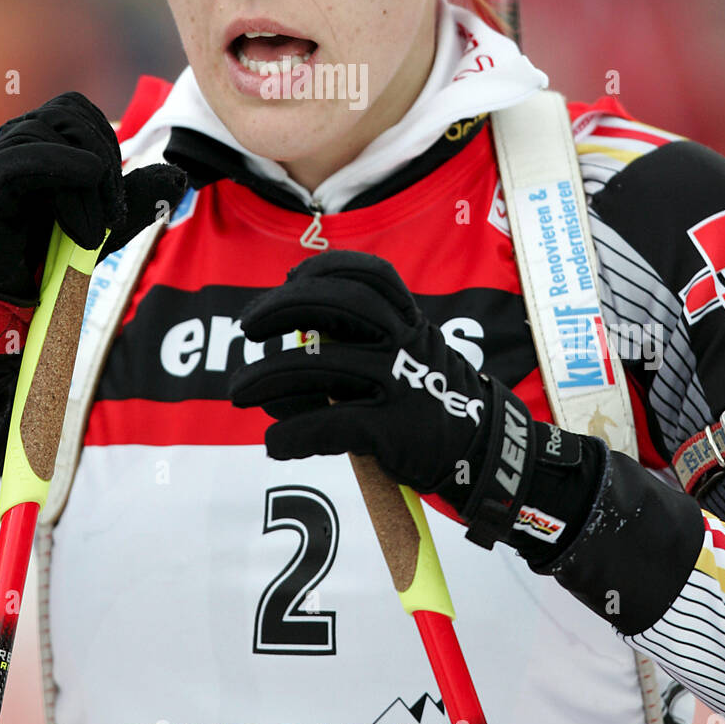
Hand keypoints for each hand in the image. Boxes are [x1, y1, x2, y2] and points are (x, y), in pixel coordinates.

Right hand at [0, 92, 186, 408]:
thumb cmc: (43, 266)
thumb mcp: (101, 227)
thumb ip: (135, 200)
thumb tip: (179, 177)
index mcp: (36, 147)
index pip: (76, 110)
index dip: (107, 140)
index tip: (115, 196)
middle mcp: (11, 148)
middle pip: (66, 112)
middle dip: (104, 154)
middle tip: (112, 211)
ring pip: (46, 133)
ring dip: (87, 180)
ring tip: (94, 230)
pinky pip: (21, 159)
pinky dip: (62, 168)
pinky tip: (86, 201)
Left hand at [230, 250, 550, 548]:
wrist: (484, 453)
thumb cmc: (429, 403)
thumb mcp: (410, 358)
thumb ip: (362, 347)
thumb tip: (287, 356)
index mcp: (410, 323)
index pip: (369, 275)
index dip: (324, 269)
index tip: (289, 278)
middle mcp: (405, 345)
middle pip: (337, 306)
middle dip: (283, 307)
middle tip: (248, 328)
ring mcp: (401, 386)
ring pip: (322, 366)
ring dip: (269, 375)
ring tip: (240, 391)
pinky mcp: (395, 431)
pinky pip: (332, 425)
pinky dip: (295, 433)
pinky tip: (276, 443)